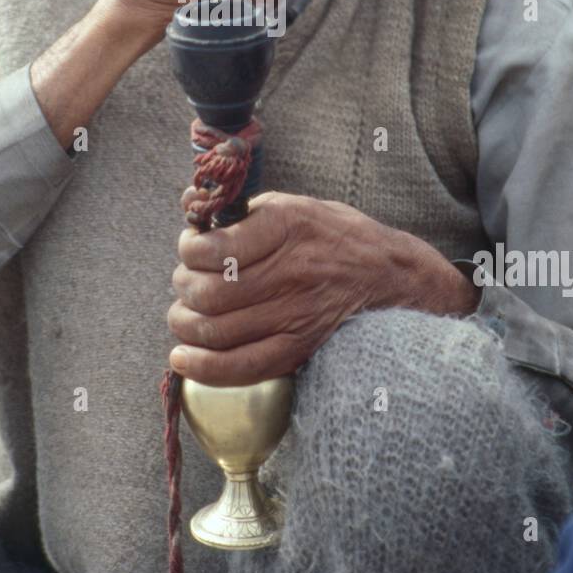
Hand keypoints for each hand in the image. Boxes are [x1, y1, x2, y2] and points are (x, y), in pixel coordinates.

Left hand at [167, 191, 480, 384]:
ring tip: (184, 315)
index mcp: (286, 226)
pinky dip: (203, 367)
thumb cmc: (334, 236)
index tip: (189, 248)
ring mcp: (295, 314)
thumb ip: (243, 209)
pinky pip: (242, 367)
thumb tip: (191, 204)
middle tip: (185, 283)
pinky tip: (183, 358)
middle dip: (184, 289)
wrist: (390, 276)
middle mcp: (290, 271)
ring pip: (217, 331)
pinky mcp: (298, 348)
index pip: (214, 248)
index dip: (188, 251)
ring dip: (186, 325)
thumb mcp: (294, 204)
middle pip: (209, 293)